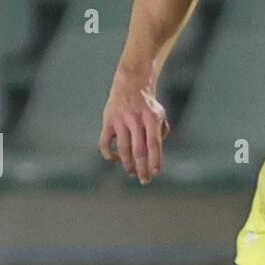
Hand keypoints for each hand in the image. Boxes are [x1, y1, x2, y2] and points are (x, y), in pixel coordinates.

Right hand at [98, 70, 169, 184]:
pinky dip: (109, 155)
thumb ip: (160, 134)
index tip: (156, 173)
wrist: (130, 84)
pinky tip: (116, 160)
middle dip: (142, 167)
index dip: (155, 159)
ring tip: (132, 172)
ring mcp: (120, 119)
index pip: (154, 143)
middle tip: (145, 180)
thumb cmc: (148, 105)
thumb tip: (153, 157)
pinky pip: (105, 143)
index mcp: (151, 117)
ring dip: (127, 164)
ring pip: (123, 148)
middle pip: (138, 149)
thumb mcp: (160, 115)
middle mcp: (135, 118)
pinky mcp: (108, 121)